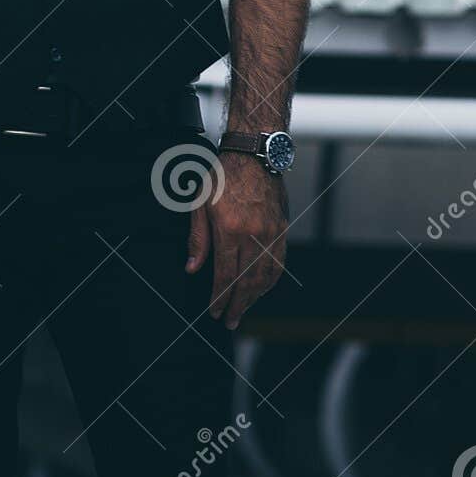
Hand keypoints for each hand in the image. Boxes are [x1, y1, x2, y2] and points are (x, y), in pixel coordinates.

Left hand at [186, 153, 288, 327]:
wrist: (255, 154)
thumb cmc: (224, 175)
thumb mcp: (200, 202)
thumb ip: (197, 238)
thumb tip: (193, 268)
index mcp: (230, 229)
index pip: (225, 275)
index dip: (219, 297)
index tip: (214, 311)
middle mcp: (254, 235)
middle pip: (246, 282)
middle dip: (237, 305)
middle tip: (229, 322)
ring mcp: (272, 234)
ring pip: (265, 277)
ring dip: (254, 298)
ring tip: (243, 310)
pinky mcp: (282, 230)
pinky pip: (278, 264)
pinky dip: (270, 282)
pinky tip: (261, 289)